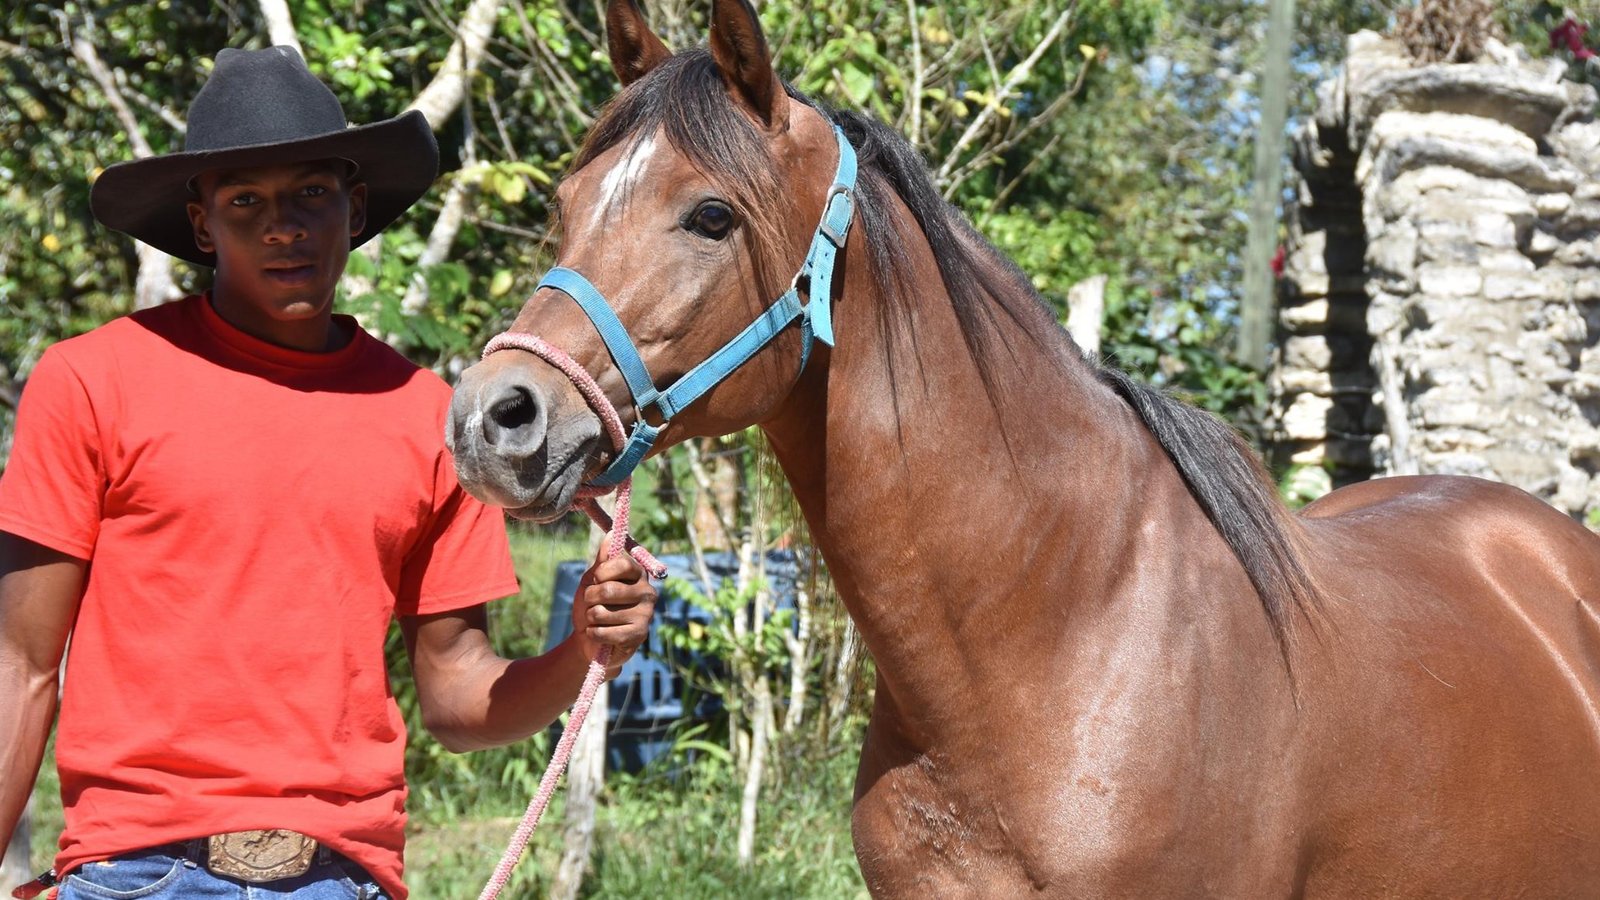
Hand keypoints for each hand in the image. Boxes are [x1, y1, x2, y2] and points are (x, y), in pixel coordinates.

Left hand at [571, 549, 656, 677]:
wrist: (589, 638)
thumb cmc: (593, 604)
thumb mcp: (593, 579)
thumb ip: (603, 560)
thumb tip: (612, 534)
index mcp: (638, 574)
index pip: (622, 564)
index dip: (602, 572)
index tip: (595, 579)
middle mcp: (647, 592)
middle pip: (609, 590)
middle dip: (589, 598)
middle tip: (591, 603)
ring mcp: (646, 615)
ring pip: (602, 613)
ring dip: (590, 618)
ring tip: (596, 620)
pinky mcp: (639, 635)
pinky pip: (604, 632)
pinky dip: (593, 634)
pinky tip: (598, 634)